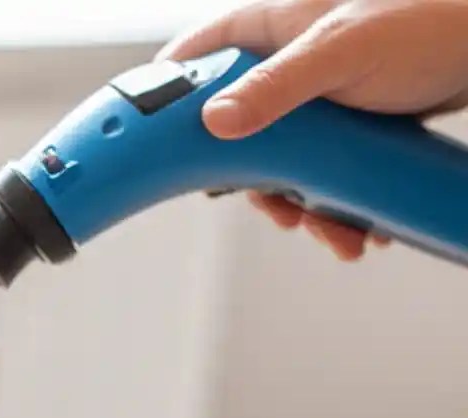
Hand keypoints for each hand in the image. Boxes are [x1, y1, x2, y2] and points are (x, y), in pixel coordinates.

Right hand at [158, 0, 467, 260]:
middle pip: (231, 132)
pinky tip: (358, 225)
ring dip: (302, 208)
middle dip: (252, 184)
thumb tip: (216, 121)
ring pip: (278, 164)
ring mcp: (313, 102)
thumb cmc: (434, 19)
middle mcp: (282, 66)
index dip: (162, 100)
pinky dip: (335, 206)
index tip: (148, 146)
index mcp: (267, 29)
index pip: (190, 58)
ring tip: (334, 231)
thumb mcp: (342, 52)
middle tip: (273, 208)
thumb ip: (275, 86)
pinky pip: (320, 175)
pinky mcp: (345, 129)